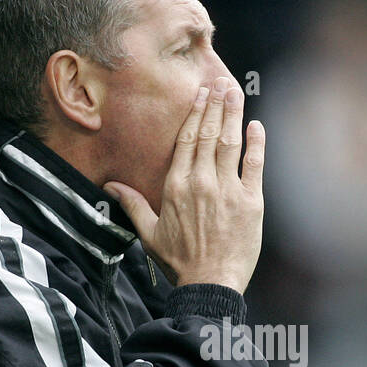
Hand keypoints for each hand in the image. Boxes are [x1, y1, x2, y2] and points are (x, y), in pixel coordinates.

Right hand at [104, 78, 264, 293]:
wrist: (210, 283)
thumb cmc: (180, 261)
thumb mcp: (150, 233)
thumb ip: (133, 205)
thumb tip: (110, 188)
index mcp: (176, 186)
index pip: (186, 140)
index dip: (195, 114)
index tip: (201, 94)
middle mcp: (201, 182)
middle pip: (208, 134)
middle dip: (215, 105)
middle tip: (220, 82)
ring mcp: (228, 190)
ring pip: (230, 143)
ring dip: (233, 114)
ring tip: (235, 92)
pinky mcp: (251, 202)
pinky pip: (254, 164)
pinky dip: (256, 143)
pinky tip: (256, 125)